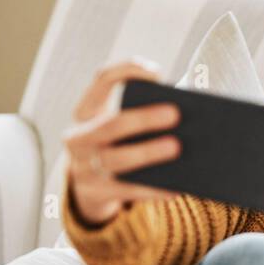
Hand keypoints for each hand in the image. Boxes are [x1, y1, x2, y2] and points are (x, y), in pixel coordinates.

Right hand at [62, 60, 183, 227]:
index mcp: (86, 111)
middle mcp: (78, 137)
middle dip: (143, 119)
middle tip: (175, 115)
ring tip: (176, 147)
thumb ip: (144, 111)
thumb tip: (185, 111)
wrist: (90, 188)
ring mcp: (83, 167)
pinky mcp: (95, 193)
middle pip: (110, 125)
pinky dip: (153, 189)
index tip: (158, 74)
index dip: (128, 72)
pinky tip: (177, 186)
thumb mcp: (120, 126)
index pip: (102, 80)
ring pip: (116, 159)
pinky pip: (127, 190)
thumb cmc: (118, 145)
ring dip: (148, 152)